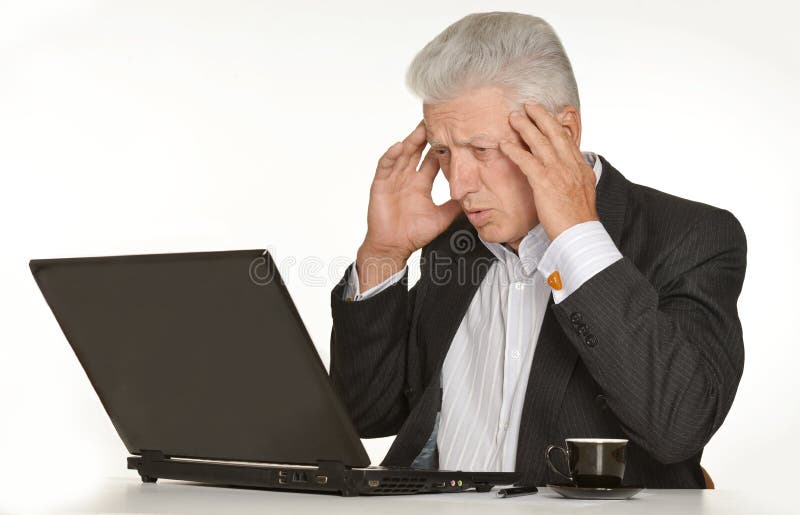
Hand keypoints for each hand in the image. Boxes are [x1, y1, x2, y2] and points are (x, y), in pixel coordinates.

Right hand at [357, 121, 461, 289]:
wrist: (394, 247)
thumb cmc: (414, 234)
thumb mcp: (442, 218)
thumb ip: (456, 207)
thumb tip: (476, 198)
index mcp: (421, 184)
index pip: (432, 160)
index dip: (441, 148)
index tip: (452, 134)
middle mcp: (408, 178)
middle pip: (418, 152)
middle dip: (426, 136)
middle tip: (437, 120)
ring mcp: (393, 180)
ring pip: (403, 155)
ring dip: (411, 141)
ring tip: (421, 128)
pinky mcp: (380, 185)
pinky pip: (385, 167)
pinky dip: (391, 156)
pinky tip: (399, 146)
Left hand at [499, 103, 598, 240]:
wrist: (580, 233)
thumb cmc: (578, 219)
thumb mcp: (582, 193)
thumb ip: (574, 179)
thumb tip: (569, 175)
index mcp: (580, 167)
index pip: (566, 140)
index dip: (555, 126)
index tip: (546, 116)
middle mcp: (570, 165)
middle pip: (555, 133)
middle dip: (541, 117)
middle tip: (529, 105)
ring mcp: (558, 172)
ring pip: (540, 142)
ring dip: (525, 127)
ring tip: (513, 117)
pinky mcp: (544, 182)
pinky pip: (526, 160)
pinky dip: (514, 150)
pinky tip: (504, 144)